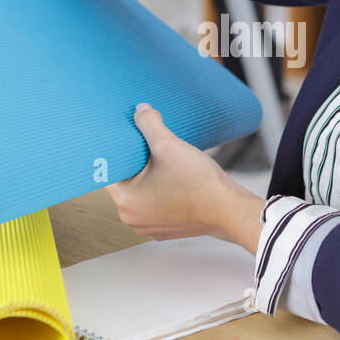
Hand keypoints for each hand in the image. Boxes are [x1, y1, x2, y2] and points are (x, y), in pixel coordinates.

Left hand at [107, 103, 266, 250]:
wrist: (229, 208)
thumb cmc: (198, 183)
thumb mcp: (168, 145)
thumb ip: (148, 124)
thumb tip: (140, 110)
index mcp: (125, 202)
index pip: (110, 171)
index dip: (118, 152)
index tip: (127, 140)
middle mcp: (132, 219)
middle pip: (126, 182)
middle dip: (137, 163)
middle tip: (151, 147)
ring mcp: (150, 227)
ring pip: (142, 193)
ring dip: (150, 177)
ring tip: (167, 163)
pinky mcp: (166, 229)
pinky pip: (156, 204)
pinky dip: (163, 191)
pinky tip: (176, 180)